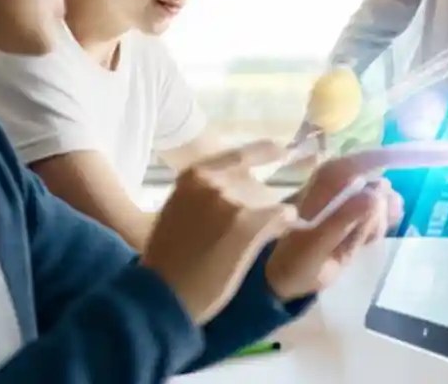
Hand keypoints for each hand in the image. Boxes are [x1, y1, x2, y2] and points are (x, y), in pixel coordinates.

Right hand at [142, 140, 297, 324]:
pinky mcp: (252, 224)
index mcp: (194, 175)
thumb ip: (206, 194)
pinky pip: (284, 217)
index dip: (265, 153)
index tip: (281, 152)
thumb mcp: (179, 210)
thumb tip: (237, 192)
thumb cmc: (167, 261)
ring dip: (270, 222)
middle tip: (247, 234)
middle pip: (257, 184)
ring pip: (272, 202)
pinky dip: (282, 229)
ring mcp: (234, 201)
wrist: (162, 295)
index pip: (240, 153)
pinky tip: (267, 245)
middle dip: (260, 206)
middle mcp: (214, 181)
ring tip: (252, 246)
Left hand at [265, 141, 447, 300]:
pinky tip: (355, 243)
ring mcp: (351, 193)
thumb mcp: (315, 245)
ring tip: (348, 244)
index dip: (410, 154)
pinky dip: (376, 230)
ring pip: (385, 205)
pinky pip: (382, 216)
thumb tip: (378, 193)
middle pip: (384, 188)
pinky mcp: (358, 208)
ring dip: (376, 226)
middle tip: (354, 240)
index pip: (377, 158)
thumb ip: (345, 219)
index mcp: (331, 176)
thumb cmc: (293, 260)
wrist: (283, 277)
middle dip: (379, 216)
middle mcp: (343, 178)